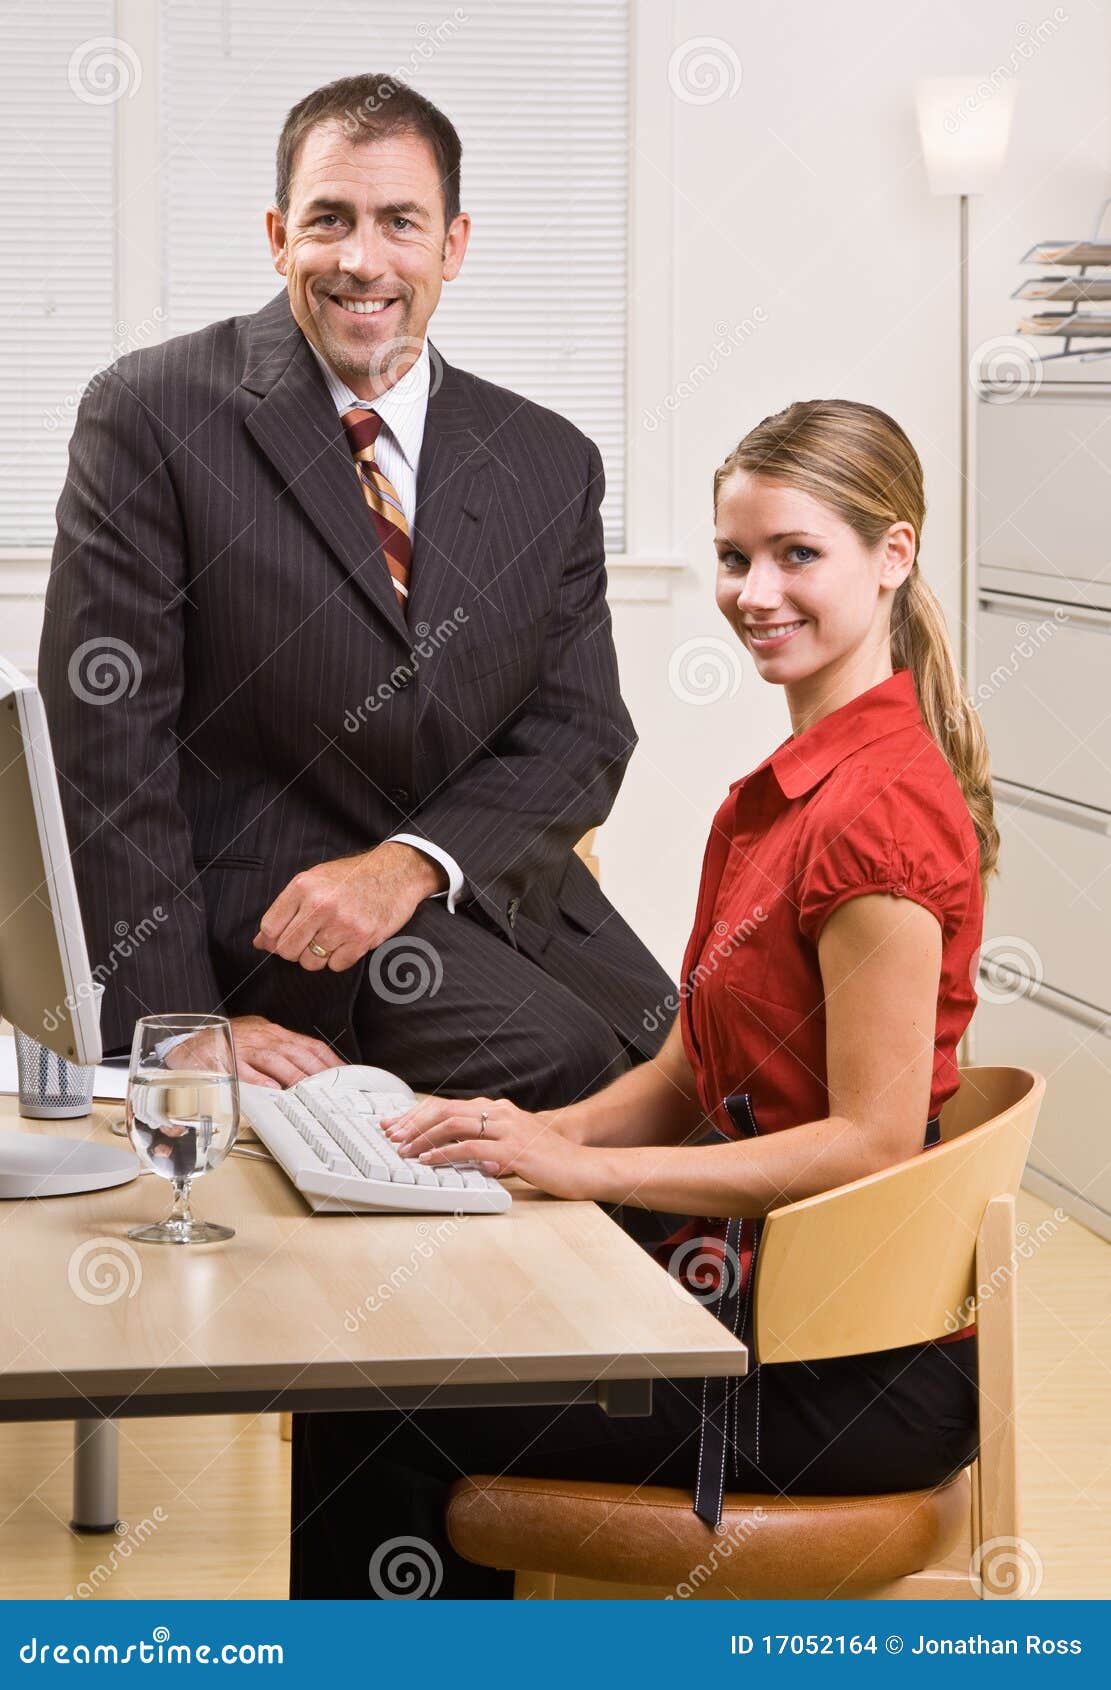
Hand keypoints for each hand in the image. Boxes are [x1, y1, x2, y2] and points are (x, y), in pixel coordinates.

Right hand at [166, 1014, 342, 1089]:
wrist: (189, 1042)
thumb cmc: (227, 1042)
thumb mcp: (260, 1040)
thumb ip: (283, 1052)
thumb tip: (311, 1068)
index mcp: (274, 1033)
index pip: (308, 1045)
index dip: (328, 1060)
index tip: (343, 1074)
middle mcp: (262, 1038)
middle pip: (296, 1052)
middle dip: (316, 1071)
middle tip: (331, 1087)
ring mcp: (243, 1048)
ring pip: (274, 1060)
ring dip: (294, 1076)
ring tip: (308, 1090)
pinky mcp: (223, 1060)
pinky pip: (243, 1070)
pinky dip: (258, 1080)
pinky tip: (271, 1090)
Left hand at [252, 842, 446, 972]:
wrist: (396, 873)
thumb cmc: (351, 877)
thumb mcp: (314, 881)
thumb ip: (286, 908)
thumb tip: (260, 941)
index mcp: (303, 887)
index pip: (270, 928)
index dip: (272, 939)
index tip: (282, 937)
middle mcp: (321, 904)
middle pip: (287, 950)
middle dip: (293, 951)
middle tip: (307, 940)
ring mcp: (342, 923)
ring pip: (310, 962)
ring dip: (317, 956)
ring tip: (329, 939)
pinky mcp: (362, 938)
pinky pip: (336, 965)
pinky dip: (339, 958)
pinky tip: (346, 941)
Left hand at [382, 1095, 598, 1200]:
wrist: (582, 1166)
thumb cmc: (548, 1160)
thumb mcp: (510, 1145)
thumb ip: (484, 1144)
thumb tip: (450, 1152)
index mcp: (497, 1109)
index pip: (448, 1105)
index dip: (418, 1114)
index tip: (394, 1124)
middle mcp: (500, 1112)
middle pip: (446, 1109)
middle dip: (413, 1122)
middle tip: (391, 1135)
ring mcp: (507, 1129)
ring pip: (454, 1124)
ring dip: (424, 1137)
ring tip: (405, 1150)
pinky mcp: (513, 1149)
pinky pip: (471, 1147)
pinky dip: (445, 1153)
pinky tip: (430, 1161)